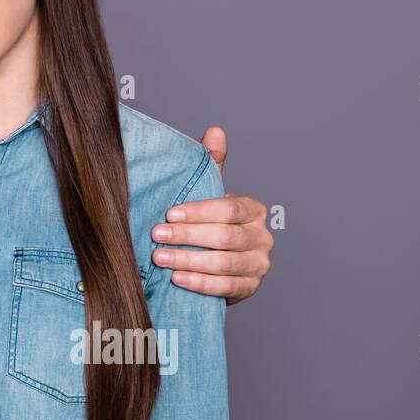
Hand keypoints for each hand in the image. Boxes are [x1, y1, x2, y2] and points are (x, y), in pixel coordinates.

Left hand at [150, 125, 273, 305]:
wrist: (214, 260)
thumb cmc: (208, 221)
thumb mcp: (209, 193)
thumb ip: (211, 165)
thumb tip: (215, 131)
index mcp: (254, 210)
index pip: (228, 209)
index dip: (198, 212)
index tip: (169, 214)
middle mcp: (263, 237)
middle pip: (225, 236)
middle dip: (188, 236)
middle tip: (157, 236)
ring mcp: (259, 265)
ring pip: (224, 263)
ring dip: (190, 260)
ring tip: (160, 258)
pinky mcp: (250, 288)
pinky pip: (227, 288)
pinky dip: (200, 284)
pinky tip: (178, 279)